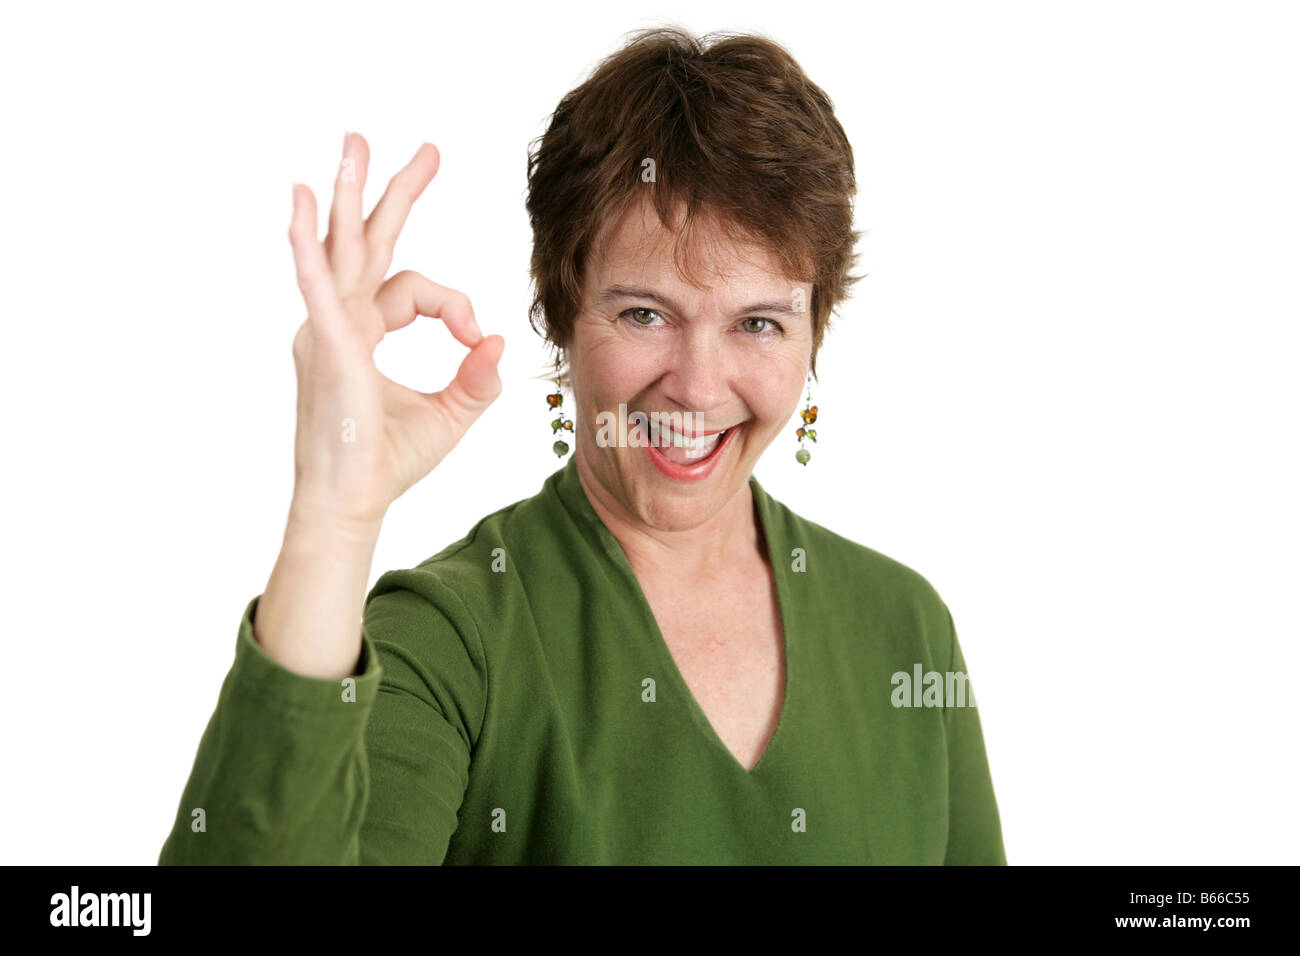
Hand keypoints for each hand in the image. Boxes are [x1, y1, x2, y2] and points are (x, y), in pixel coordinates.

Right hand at [286, 133, 504, 529]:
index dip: (456, 306)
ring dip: (352, 196)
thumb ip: (477, 378)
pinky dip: (309, 247)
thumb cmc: (386, 462)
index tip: (475, 340)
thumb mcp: (450, 415)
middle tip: (426, 151)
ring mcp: (328, 330)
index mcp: (364, 331)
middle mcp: (341, 321)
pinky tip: (304, 204)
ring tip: (355, 145)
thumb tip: (500, 344)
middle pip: (370, 242)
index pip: (417, 290)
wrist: (351, 502)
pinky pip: (318, 287)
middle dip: (396, 194)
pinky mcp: (327, 347)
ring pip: (343, 249)